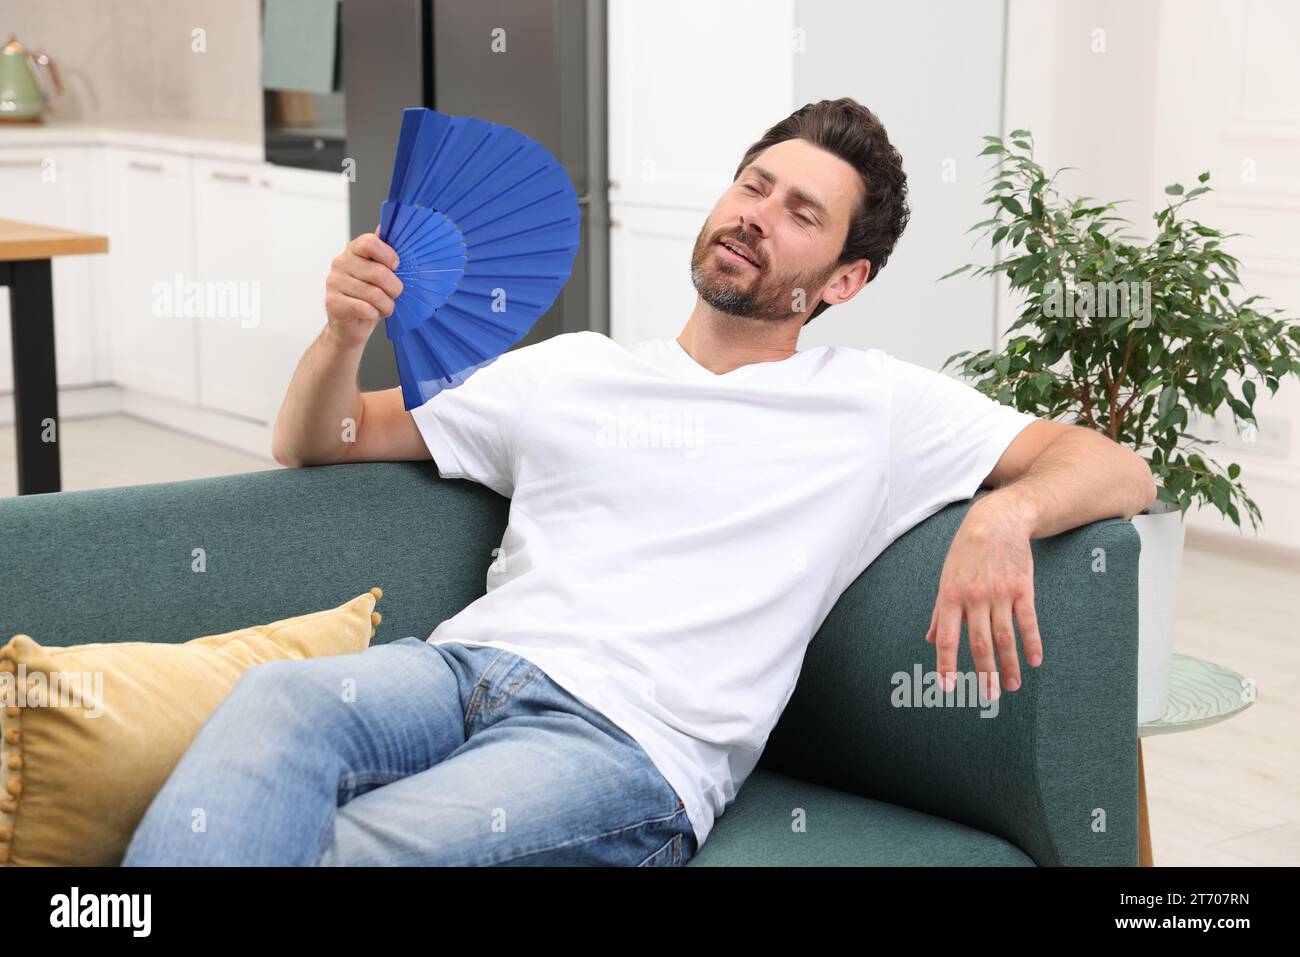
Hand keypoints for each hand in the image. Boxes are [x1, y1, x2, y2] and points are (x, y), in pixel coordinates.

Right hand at [324, 227, 403, 348]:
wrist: (351, 326)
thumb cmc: (369, 298)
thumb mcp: (381, 272)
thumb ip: (383, 251)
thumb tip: (384, 226)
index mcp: (353, 250)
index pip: (370, 242)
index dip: (388, 255)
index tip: (396, 266)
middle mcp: (340, 263)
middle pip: (378, 272)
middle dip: (394, 288)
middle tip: (395, 295)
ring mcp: (334, 282)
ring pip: (374, 294)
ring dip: (386, 305)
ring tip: (384, 307)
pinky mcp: (332, 302)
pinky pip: (364, 308)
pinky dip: (374, 314)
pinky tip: (372, 314)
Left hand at [924, 497, 1043, 698]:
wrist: (997, 520)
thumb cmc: (966, 551)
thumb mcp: (946, 577)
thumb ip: (940, 612)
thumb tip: (930, 640)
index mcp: (950, 596)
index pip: (948, 638)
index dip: (947, 664)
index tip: (949, 688)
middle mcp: (974, 597)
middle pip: (980, 643)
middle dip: (984, 673)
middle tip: (989, 696)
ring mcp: (1000, 593)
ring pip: (1005, 637)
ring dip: (1009, 664)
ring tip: (1011, 686)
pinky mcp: (1023, 588)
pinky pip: (1028, 621)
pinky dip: (1032, 642)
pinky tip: (1034, 660)